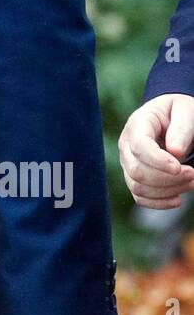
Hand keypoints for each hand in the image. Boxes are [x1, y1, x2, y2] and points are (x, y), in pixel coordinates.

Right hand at [118, 94, 193, 209]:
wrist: (172, 118)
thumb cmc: (179, 112)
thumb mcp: (186, 111)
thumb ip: (181, 129)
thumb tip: (175, 152)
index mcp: (137, 124)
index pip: (139, 146)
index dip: (158, 161)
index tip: (180, 167)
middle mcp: (127, 145)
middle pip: (137, 170)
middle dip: (167, 178)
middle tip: (193, 174)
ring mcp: (128, 162)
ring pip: (138, 186)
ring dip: (167, 190)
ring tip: (191, 182)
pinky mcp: (134, 177)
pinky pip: (140, 197)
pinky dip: (158, 203)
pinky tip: (177, 199)